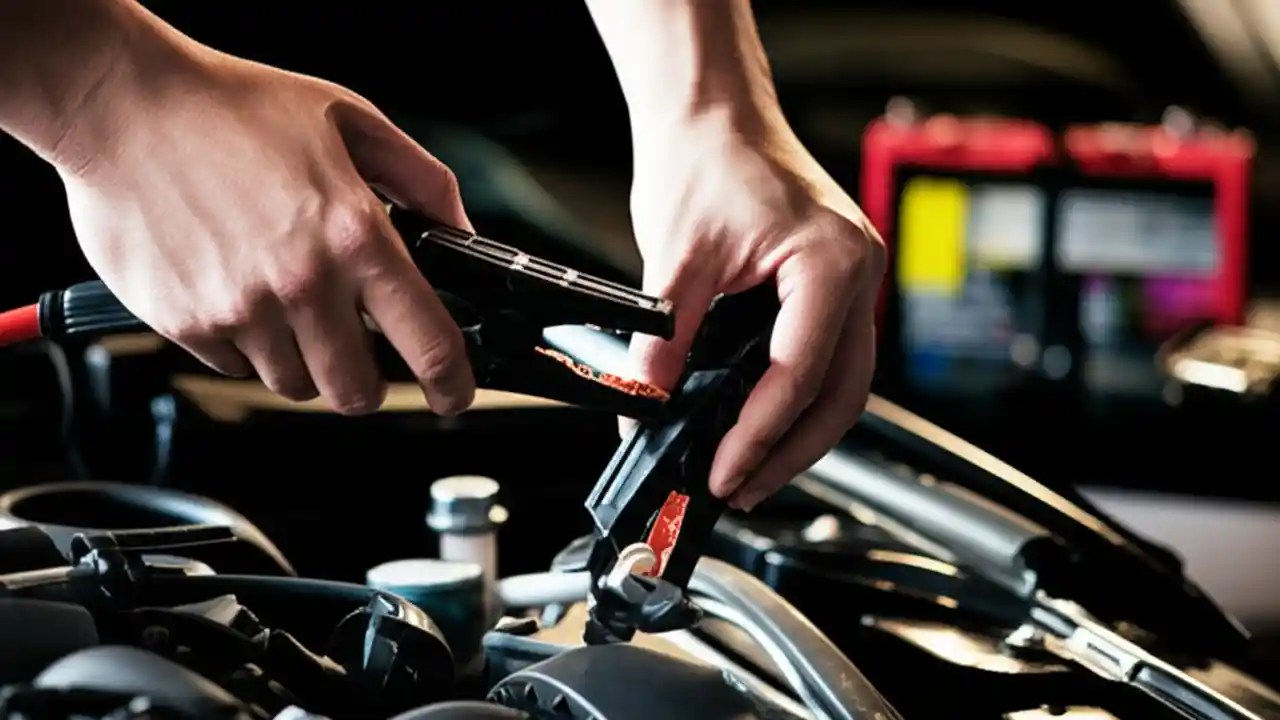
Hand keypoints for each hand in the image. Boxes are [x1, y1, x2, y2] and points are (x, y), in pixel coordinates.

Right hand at [56, 36, 475, 414]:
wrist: (121, 105)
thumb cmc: (232, 106)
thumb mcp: (350, 120)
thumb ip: (421, 178)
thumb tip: (459, 230)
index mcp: (355, 236)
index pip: (428, 342)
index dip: (451, 383)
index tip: (453, 393)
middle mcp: (301, 282)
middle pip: (357, 391)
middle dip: (368, 382)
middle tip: (362, 354)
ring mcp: (240, 309)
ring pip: (295, 385)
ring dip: (304, 361)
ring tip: (288, 301)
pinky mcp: (186, 322)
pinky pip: (235, 366)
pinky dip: (247, 345)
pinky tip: (239, 289)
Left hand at [626, 114, 885, 510]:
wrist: (713, 111)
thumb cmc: (705, 157)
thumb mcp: (675, 257)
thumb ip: (664, 340)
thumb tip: (646, 406)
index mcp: (832, 262)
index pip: (798, 374)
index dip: (757, 435)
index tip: (720, 473)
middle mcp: (857, 275)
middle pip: (840, 395)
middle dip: (790, 453)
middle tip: (739, 491)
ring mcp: (850, 282)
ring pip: (839, 385)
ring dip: (795, 434)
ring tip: (745, 472)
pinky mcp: (829, 288)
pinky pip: (824, 359)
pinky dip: (792, 399)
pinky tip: (754, 424)